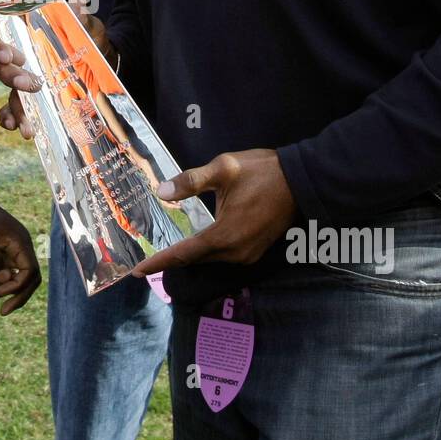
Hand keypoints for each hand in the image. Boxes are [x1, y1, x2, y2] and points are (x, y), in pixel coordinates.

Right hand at [0, 0, 110, 139]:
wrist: (98, 55)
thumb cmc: (85, 33)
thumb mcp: (84, 23)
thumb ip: (79, 16)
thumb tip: (78, 1)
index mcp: (20, 31)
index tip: (8, 56)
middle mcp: (16, 53)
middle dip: (10, 78)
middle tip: (31, 85)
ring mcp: (21, 75)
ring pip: (7, 90)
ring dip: (13, 107)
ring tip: (23, 124)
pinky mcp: (28, 94)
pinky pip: (14, 106)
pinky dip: (12, 117)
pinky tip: (19, 129)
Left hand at [0, 187, 40, 313]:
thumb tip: (4, 281)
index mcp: (19, 242)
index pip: (30, 271)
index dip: (17, 287)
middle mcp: (20, 248)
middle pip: (29, 279)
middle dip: (18, 296)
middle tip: (2, 312)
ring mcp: (12, 252)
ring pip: (17, 279)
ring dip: (3, 291)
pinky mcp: (1, 255)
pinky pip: (6, 275)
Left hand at [132, 149, 296, 276]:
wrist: (304, 180)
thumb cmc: (263, 172)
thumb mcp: (224, 169)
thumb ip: (191, 181)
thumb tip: (161, 193)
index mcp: (224, 236)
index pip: (183, 254)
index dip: (158, 262)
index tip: (136, 271)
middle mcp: (235, 252)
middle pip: (195, 259)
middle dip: (170, 260)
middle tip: (146, 261)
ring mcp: (248, 254)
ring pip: (210, 258)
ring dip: (188, 256)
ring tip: (166, 253)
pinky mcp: (256, 250)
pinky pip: (224, 256)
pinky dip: (206, 252)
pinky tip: (196, 245)